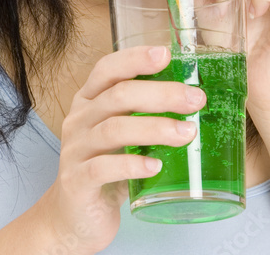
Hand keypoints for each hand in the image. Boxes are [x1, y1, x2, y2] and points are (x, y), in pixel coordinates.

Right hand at [39, 45, 206, 253]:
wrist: (73, 217)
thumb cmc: (106, 170)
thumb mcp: (121, 137)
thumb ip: (144, 116)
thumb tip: (195, 99)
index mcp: (88, 102)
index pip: (107, 69)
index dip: (135, 59)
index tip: (166, 53)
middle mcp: (79, 120)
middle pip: (118, 95)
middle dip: (161, 93)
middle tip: (196, 98)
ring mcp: (75, 150)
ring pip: (114, 129)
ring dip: (155, 128)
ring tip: (187, 133)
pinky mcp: (77, 181)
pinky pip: (103, 168)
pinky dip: (131, 165)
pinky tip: (155, 167)